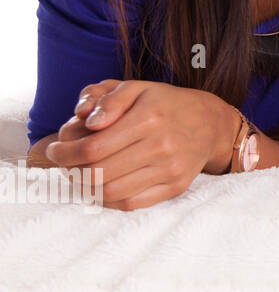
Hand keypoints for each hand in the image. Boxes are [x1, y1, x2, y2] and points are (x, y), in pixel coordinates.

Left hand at [46, 79, 239, 210]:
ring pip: (111, 192)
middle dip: (70, 170)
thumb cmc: (166, 104)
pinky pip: (132, 203)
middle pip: (99, 172)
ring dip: (86, 187)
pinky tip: (101, 186)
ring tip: (80, 175)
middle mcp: (161, 145)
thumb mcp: (138, 88)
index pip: (93, 147)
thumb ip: (108, 99)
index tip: (54, 150)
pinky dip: (108, 200)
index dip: (65, 153)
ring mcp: (170, 169)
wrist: (211, 123)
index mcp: (149, 118)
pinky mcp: (175, 186)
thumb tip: (87, 122)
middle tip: (64, 164)